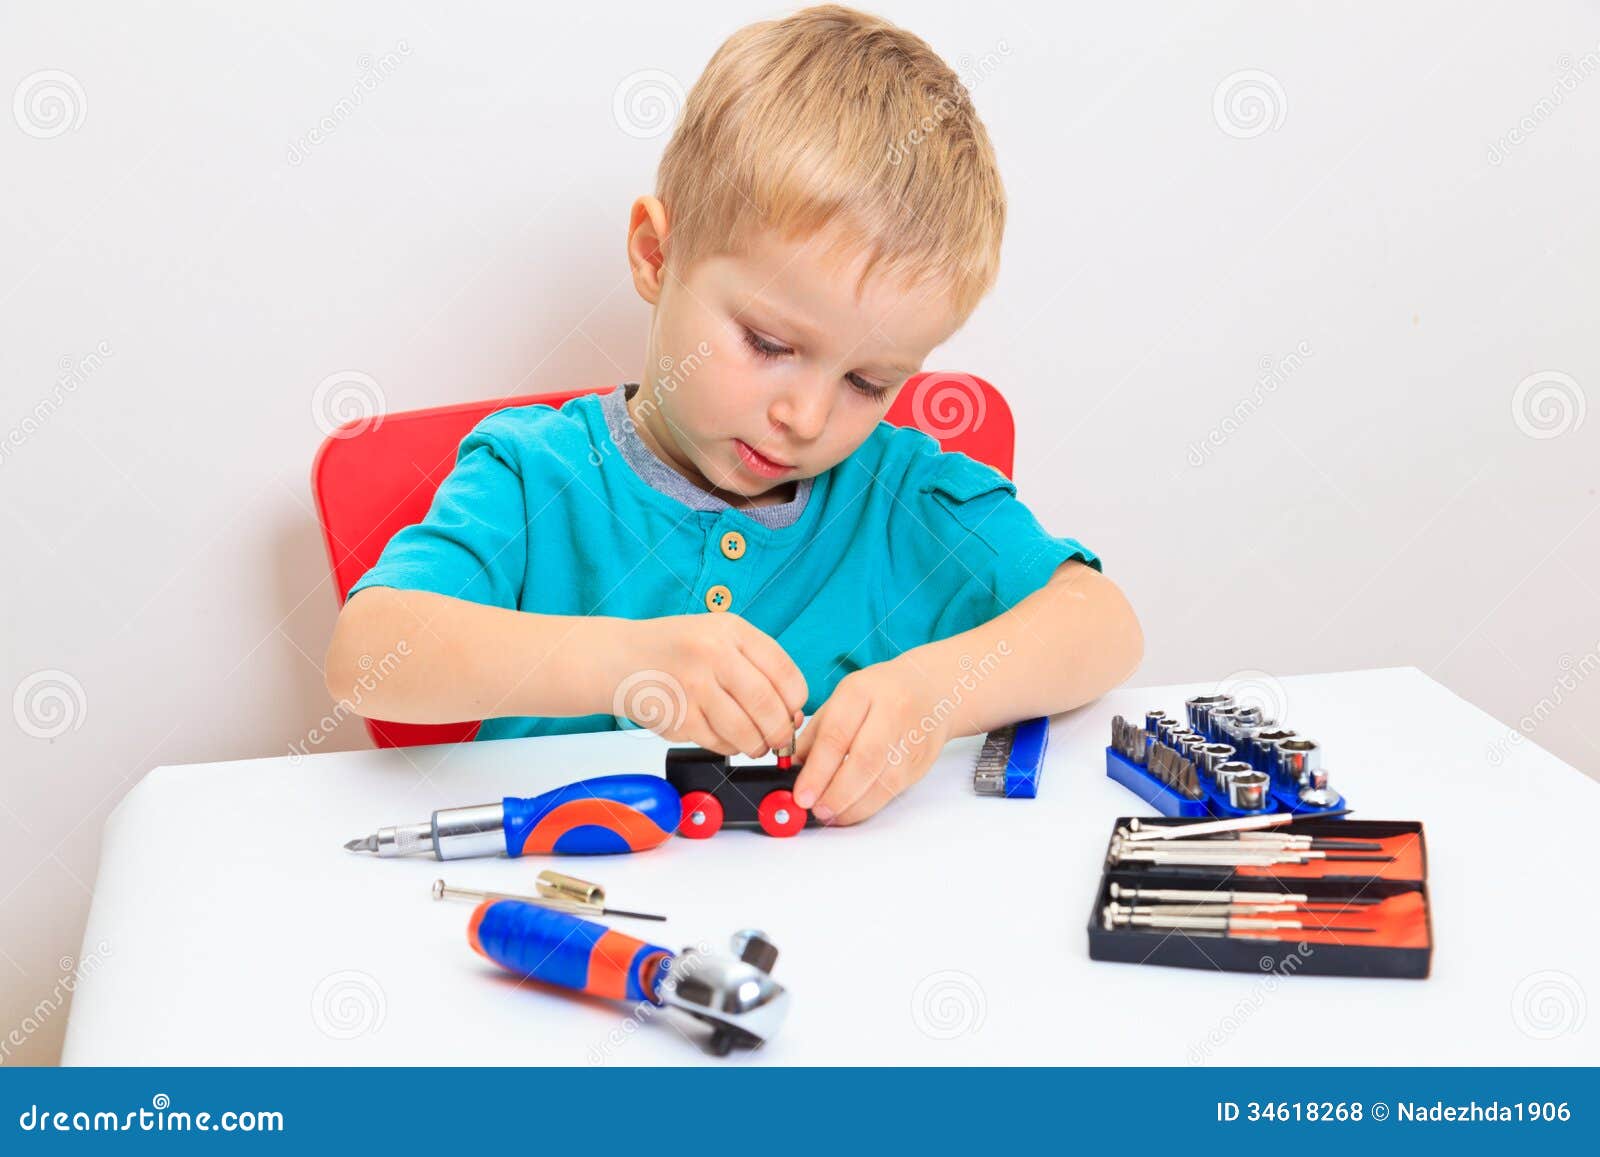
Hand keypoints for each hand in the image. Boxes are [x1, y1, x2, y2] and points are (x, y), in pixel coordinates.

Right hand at [606, 613, 806, 757]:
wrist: (620, 658)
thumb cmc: (676, 649)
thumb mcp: (719, 635)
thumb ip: (757, 665)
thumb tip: (793, 711)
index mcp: (731, 631)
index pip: (784, 672)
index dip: (797, 701)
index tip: (794, 712)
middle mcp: (712, 655)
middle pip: (768, 706)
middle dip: (782, 731)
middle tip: (782, 740)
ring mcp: (693, 687)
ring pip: (745, 732)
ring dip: (758, 746)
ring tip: (757, 745)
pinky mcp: (678, 718)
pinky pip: (718, 744)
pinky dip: (729, 748)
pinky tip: (726, 739)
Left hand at [791, 658, 947, 825]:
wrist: (931, 689)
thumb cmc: (877, 694)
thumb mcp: (840, 700)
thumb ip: (815, 735)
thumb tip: (792, 773)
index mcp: (861, 692)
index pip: (836, 736)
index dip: (817, 771)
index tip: (801, 795)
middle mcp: (891, 713)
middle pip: (864, 761)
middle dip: (836, 793)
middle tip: (815, 810)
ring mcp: (912, 738)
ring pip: (883, 782)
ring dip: (852, 806)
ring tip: (829, 815)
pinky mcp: (922, 762)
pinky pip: (893, 792)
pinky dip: (868, 806)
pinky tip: (850, 810)